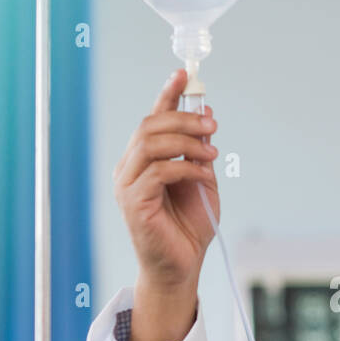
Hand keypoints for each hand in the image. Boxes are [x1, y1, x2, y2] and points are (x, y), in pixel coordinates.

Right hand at [113, 68, 219, 290]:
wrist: (182, 266)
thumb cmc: (189, 226)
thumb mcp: (201, 179)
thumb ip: (199, 150)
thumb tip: (206, 116)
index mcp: (142, 160)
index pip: (151, 119)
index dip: (167, 94)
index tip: (183, 74)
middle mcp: (128, 169)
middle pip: (149, 126)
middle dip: (183, 118)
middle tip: (212, 125)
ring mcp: (127, 185)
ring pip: (151, 144)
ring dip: (186, 142)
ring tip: (212, 151)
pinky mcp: (133, 202)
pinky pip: (159, 171)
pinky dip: (185, 167)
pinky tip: (203, 174)